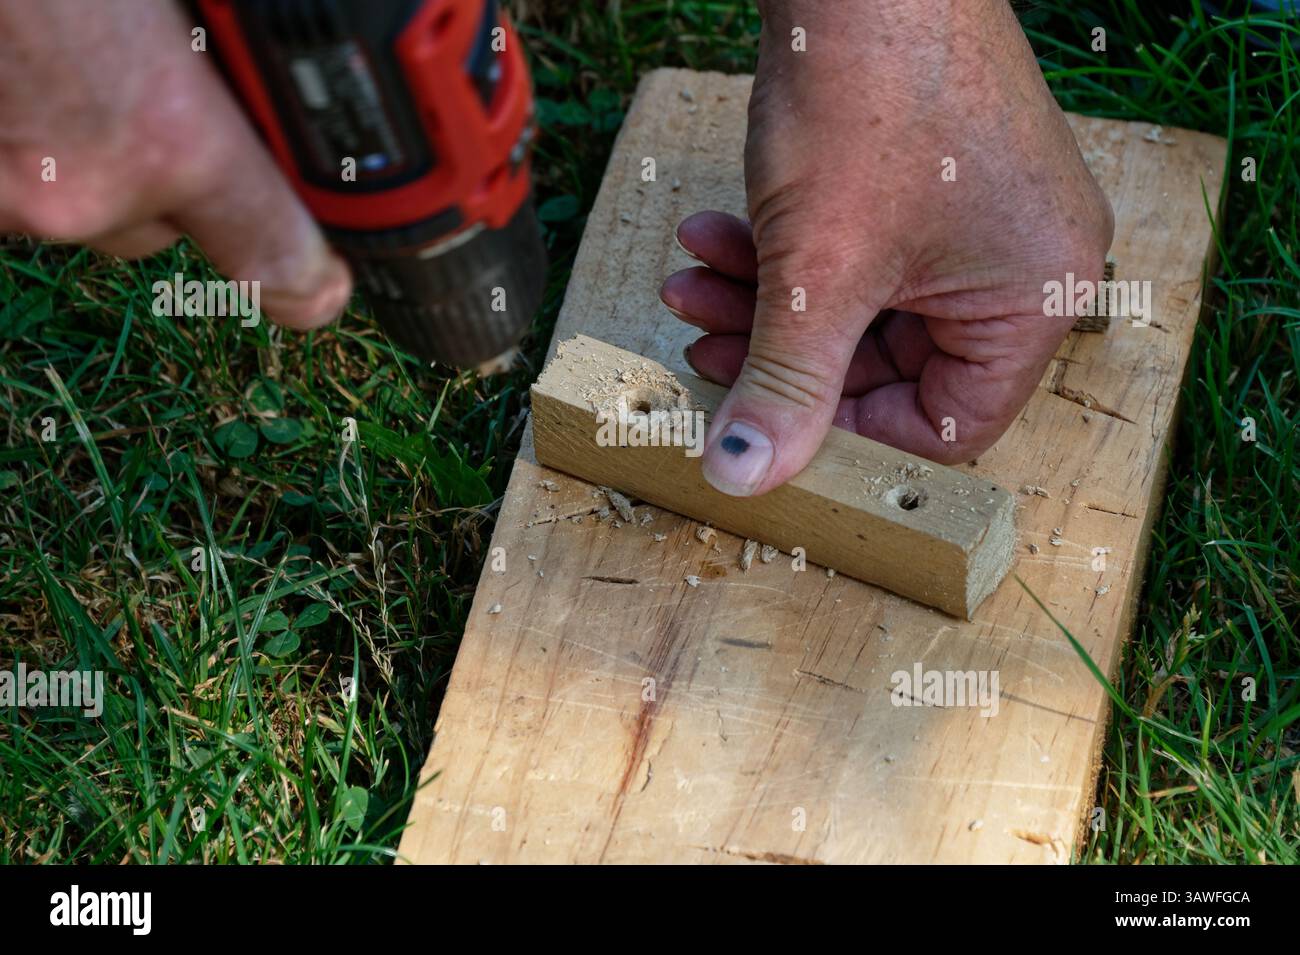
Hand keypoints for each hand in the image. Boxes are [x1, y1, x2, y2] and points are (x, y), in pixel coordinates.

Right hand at [0, 0, 350, 327]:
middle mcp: (73, 188)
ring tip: (61, 51)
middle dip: (166, 175)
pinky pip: (3, 174)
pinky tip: (17, 64)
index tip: (323, 281)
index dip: (307, 273)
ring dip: (80, 150)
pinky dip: (14, 133)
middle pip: (157, 228)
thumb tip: (224, 42)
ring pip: (71, 202)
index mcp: (159, 133)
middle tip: (146, 82)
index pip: (273, 252)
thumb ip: (208, 24)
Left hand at [660, 0, 1112, 494]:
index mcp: (1037, 300)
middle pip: (891, 362)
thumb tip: (743, 477)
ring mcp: (986, 219)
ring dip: (769, 299)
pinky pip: (863, 250)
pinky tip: (718, 235)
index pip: (947, 424)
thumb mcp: (817, 269)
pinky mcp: (940, 182)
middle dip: (782, 348)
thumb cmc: (869, 92)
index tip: (769, 410)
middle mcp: (1029, 265)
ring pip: (862, 304)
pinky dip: (790, 250)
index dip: (847, 429)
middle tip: (702, 336)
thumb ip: (785, 384)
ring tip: (691, 280)